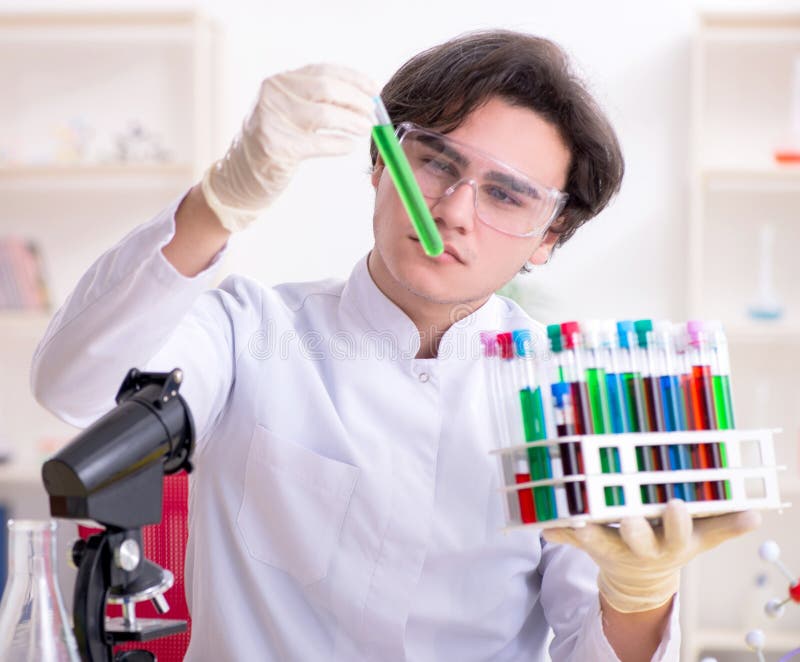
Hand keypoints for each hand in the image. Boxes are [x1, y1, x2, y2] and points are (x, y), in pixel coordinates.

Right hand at [201, 63, 378, 231]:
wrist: (241, 175)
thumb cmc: (274, 143)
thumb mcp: (288, 112)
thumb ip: (316, 100)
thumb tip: (363, 97)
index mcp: (279, 81)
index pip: (324, 71)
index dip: (354, 79)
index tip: (375, 89)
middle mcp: (273, 95)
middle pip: (327, 89)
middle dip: (356, 100)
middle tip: (373, 114)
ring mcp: (272, 120)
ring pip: (326, 115)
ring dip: (352, 122)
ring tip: (366, 129)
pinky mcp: (277, 147)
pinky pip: (320, 143)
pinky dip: (339, 144)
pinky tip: (349, 147)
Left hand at [542, 500, 760, 612]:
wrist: (640, 577)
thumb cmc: (673, 545)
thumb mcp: (701, 540)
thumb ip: (725, 526)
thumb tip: (756, 515)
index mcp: (669, 544)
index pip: (677, 532)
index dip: (676, 522)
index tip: (676, 505)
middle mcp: (639, 547)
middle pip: (636, 539)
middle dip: (633, 529)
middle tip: (628, 517)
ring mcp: (612, 548)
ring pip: (597, 540)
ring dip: (586, 531)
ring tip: (574, 519)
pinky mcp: (588, 546)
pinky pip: (568, 539)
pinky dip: (556, 531)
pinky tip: (543, 522)